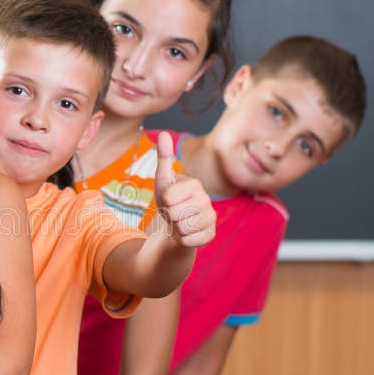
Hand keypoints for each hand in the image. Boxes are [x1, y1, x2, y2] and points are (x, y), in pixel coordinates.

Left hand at [153, 132, 215, 247]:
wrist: (176, 224)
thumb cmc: (169, 200)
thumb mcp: (163, 180)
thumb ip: (164, 158)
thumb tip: (163, 133)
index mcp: (195, 185)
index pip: (169, 198)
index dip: (164, 201)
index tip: (169, 199)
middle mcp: (206, 200)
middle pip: (174, 214)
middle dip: (168, 216)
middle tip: (173, 213)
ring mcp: (210, 218)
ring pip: (181, 228)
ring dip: (175, 228)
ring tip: (179, 221)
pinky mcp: (210, 235)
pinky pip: (188, 241)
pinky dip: (181, 239)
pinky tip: (185, 232)